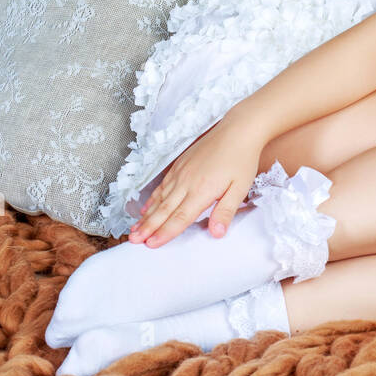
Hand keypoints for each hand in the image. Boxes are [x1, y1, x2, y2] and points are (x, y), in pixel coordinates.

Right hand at [128, 119, 262, 247]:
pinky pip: (162, 186)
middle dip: (148, 227)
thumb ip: (225, 211)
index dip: (165, 232)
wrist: (237, 130)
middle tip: (134, 241)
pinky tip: (146, 208)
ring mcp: (180, 172)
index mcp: (201, 191)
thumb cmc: (241, 160)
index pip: (180, 217)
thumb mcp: (240, 188)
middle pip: (164, 210)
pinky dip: (152, 199)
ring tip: (135, 230)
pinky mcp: (179, 164)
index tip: (151, 245)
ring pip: (159, 198)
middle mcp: (186, 182)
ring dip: (146, 216)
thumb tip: (216, 234)